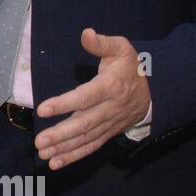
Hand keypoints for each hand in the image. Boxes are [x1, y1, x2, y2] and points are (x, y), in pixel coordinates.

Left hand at [34, 28, 151, 170]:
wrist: (156, 91)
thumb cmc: (131, 67)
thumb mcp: (121, 49)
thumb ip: (102, 43)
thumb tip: (86, 33)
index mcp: (110, 86)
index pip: (85, 97)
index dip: (64, 104)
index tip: (43, 109)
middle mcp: (109, 109)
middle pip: (84, 124)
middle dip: (61, 134)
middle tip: (39, 141)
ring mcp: (109, 124)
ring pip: (86, 139)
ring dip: (64, 148)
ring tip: (43, 153)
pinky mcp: (108, 133)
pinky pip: (91, 147)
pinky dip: (73, 156)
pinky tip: (55, 162)